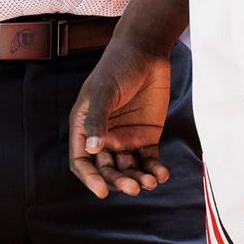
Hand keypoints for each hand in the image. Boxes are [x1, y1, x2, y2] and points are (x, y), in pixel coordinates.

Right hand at [69, 40, 172, 198]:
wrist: (146, 51)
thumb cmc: (117, 67)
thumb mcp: (104, 91)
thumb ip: (97, 120)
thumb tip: (91, 149)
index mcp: (85, 127)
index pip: (82, 161)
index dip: (90, 179)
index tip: (102, 191)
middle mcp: (104, 137)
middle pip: (107, 170)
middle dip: (119, 182)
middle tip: (134, 188)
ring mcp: (126, 137)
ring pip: (129, 169)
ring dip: (138, 179)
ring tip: (151, 182)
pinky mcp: (147, 136)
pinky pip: (149, 160)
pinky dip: (155, 170)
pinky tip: (162, 175)